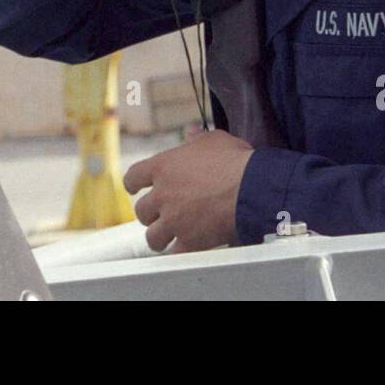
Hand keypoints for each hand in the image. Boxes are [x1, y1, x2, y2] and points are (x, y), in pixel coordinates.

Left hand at [123, 128, 253, 252]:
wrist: (252, 188)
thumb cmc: (234, 160)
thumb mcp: (214, 140)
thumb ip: (197, 138)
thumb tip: (190, 132)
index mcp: (163, 167)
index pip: (133, 177)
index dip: (132, 184)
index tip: (134, 189)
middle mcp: (162, 194)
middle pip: (141, 210)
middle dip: (150, 213)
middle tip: (161, 214)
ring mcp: (173, 220)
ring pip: (153, 236)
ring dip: (160, 236)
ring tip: (168, 236)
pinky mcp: (188, 240)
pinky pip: (174, 252)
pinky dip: (179, 251)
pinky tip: (185, 247)